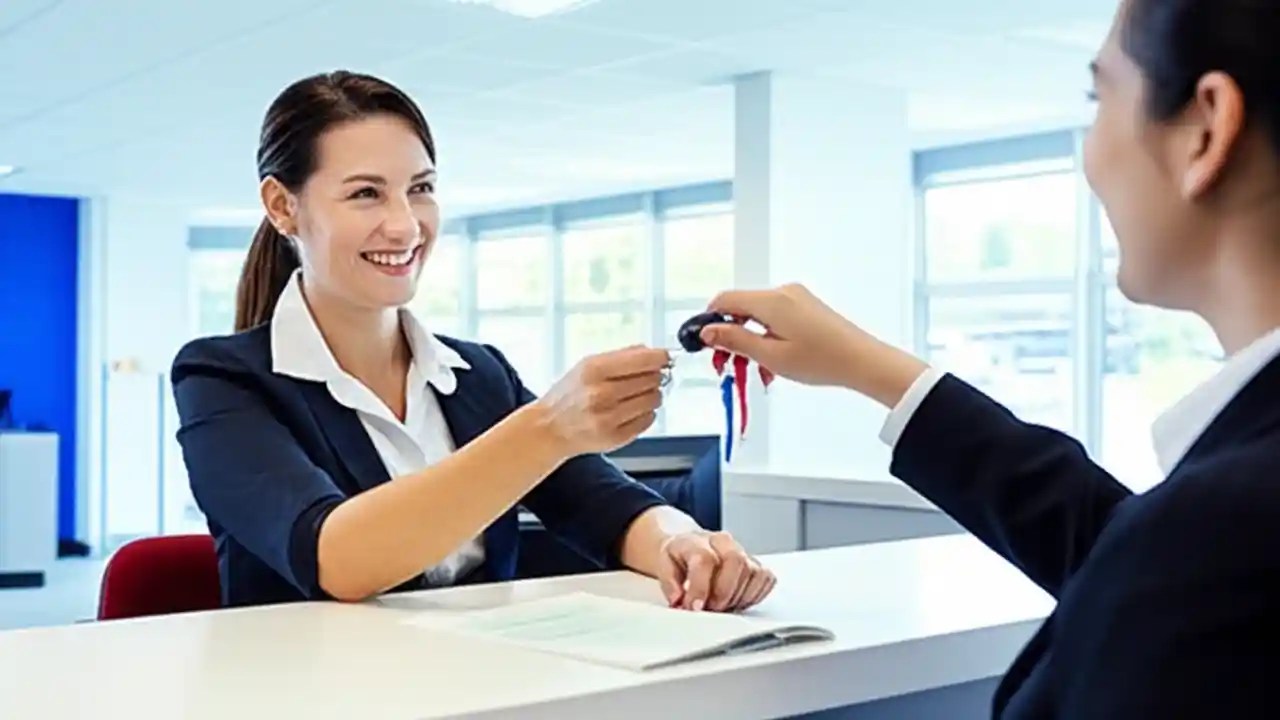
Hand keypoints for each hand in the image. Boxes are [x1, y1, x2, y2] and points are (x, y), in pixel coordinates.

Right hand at [534, 345, 668, 456]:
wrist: (550, 428)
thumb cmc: (569, 394)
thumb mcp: (587, 365)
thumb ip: (622, 355)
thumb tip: (654, 351)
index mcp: (594, 370)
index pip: (644, 360)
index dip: (661, 357)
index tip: (664, 357)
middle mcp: (601, 394)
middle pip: (653, 379)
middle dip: (654, 376)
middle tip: (645, 378)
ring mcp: (609, 418)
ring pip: (654, 400)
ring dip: (651, 396)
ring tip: (635, 395)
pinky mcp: (616, 438)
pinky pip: (648, 421)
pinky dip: (645, 414)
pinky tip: (630, 411)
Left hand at [658, 530, 775, 612]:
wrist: (690, 545)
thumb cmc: (679, 557)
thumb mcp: (664, 566)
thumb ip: (669, 583)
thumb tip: (679, 599)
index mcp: (696, 540)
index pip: (705, 559)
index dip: (701, 587)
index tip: (696, 607)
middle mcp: (722, 542)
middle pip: (735, 561)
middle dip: (723, 593)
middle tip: (710, 608)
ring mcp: (742, 550)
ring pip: (753, 572)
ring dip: (737, 597)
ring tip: (720, 604)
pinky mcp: (756, 563)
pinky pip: (766, 579)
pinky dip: (753, 595)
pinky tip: (736, 599)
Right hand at [701, 283, 928, 407]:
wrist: (863, 361)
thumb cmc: (823, 360)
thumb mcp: (770, 356)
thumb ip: (735, 341)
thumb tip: (708, 331)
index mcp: (772, 301)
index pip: (725, 299)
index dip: (710, 321)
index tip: (705, 344)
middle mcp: (783, 293)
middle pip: (741, 308)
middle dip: (731, 337)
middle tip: (729, 366)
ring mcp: (797, 298)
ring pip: (758, 316)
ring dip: (750, 342)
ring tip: (757, 371)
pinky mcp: (806, 307)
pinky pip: (775, 318)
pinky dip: (767, 338)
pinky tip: (773, 363)